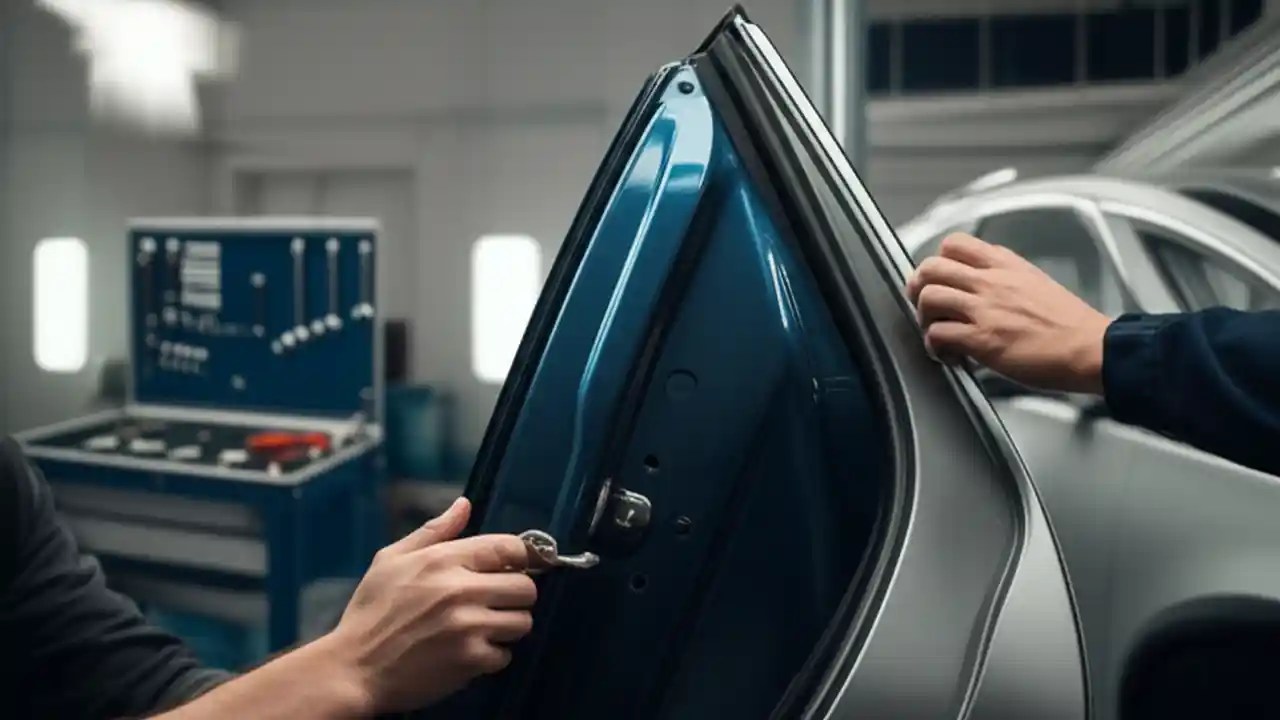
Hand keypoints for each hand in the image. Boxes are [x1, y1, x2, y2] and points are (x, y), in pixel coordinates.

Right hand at [322, 497, 536, 713]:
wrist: (354, 669)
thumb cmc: (371, 613)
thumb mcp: (391, 560)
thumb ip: (434, 531)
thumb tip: (464, 505)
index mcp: (442, 560)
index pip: (509, 547)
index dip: (518, 557)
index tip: (511, 568)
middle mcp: (460, 590)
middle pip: (526, 587)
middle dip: (515, 595)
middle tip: (494, 603)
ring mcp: (468, 626)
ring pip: (522, 622)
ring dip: (506, 627)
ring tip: (481, 628)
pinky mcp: (470, 660)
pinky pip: (505, 655)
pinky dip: (491, 657)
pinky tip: (468, 653)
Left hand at [905, 232, 1111, 393]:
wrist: (1091, 348)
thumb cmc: (1069, 323)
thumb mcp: (1036, 281)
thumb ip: (1005, 275)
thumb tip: (979, 278)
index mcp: (1005, 265)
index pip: (954, 243)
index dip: (936, 261)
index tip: (937, 280)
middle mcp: (991, 281)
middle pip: (931, 267)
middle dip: (918, 287)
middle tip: (924, 306)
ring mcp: (985, 309)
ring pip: (928, 298)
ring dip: (924, 319)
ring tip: (937, 333)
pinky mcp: (982, 339)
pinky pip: (937, 335)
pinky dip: (935, 347)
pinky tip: (950, 355)